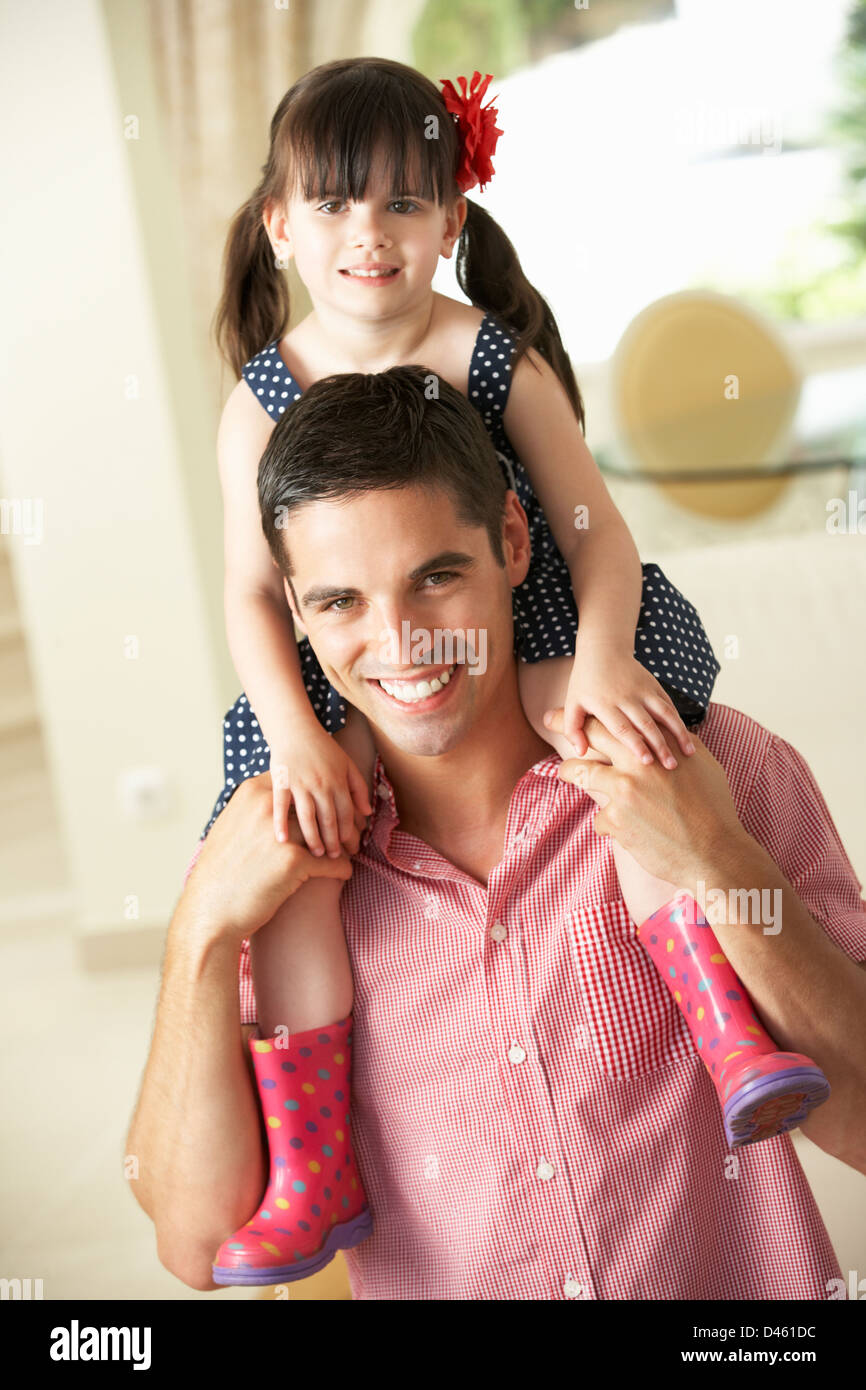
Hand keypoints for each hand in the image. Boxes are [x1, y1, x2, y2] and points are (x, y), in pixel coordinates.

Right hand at [182, 772, 355, 943]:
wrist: (211, 910)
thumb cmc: (221, 870)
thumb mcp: (231, 825)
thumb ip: (254, 807)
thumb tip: (275, 797)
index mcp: (253, 793)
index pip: (299, 785)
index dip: (318, 796)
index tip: (331, 807)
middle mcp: (267, 808)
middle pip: (319, 804)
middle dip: (339, 816)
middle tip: (353, 828)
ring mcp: (281, 834)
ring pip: (330, 831)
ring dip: (345, 843)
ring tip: (351, 850)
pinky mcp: (293, 862)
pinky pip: (332, 861)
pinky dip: (342, 868)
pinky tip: (344, 873)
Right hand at [268, 725, 372, 857]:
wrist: (295, 730)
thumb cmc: (323, 748)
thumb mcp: (347, 765)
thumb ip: (359, 788)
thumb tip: (367, 812)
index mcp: (338, 781)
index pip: (346, 813)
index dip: (349, 833)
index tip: (350, 849)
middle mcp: (321, 784)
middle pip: (329, 819)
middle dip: (333, 841)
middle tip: (333, 857)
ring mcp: (300, 783)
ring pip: (308, 816)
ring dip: (313, 837)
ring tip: (317, 853)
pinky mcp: (281, 781)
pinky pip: (281, 805)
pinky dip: (281, 822)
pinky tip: (281, 839)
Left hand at [544, 641, 695, 768]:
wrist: (603, 648)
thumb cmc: (585, 681)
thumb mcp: (573, 703)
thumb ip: (573, 729)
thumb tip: (581, 753)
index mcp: (605, 704)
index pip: (622, 728)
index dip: (635, 745)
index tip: (647, 762)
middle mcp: (626, 697)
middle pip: (646, 724)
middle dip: (660, 745)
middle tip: (671, 766)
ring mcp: (643, 690)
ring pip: (664, 713)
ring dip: (678, 733)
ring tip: (688, 752)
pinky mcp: (654, 685)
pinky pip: (669, 704)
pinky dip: (678, 720)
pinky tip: (686, 737)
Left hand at [549, 711, 747, 887]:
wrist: (714, 851)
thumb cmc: (713, 809)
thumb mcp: (703, 766)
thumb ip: (681, 746)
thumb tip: (670, 733)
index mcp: (659, 746)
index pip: (619, 720)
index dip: (594, 711)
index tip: (578, 705)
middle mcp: (639, 763)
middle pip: (593, 735)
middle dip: (567, 726)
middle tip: (552, 720)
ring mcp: (624, 790)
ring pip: (580, 773)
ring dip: (568, 771)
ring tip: (563, 772)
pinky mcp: (617, 820)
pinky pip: (599, 817)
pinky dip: (609, 823)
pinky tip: (620, 831)